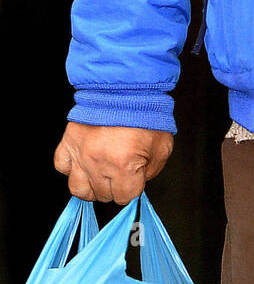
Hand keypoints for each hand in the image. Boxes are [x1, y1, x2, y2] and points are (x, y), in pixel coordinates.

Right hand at [54, 122, 173, 204]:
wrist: (127, 87)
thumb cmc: (146, 113)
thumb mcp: (162, 147)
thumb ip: (151, 170)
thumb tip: (139, 180)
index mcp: (122, 165)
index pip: (125, 196)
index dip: (133, 187)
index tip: (135, 176)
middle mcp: (98, 163)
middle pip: (104, 195)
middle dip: (115, 185)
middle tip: (121, 169)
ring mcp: (81, 154)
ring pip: (79, 189)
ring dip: (92, 185)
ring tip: (101, 174)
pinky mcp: (69, 142)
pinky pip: (62, 166)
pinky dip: (72, 168)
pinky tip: (85, 162)